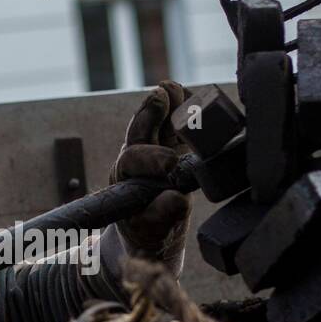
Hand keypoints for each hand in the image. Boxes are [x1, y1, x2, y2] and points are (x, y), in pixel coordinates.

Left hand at [108, 80, 191, 265]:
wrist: (154, 231)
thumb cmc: (148, 234)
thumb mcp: (153, 233)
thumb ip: (160, 218)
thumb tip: (176, 199)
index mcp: (125, 177)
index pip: (133, 159)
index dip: (152, 158)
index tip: (172, 165)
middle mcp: (136, 156)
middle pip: (140, 128)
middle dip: (151, 112)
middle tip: (162, 95)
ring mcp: (155, 146)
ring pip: (158, 118)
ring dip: (169, 101)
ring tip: (177, 87)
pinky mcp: (175, 144)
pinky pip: (178, 121)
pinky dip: (186, 107)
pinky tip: (196, 94)